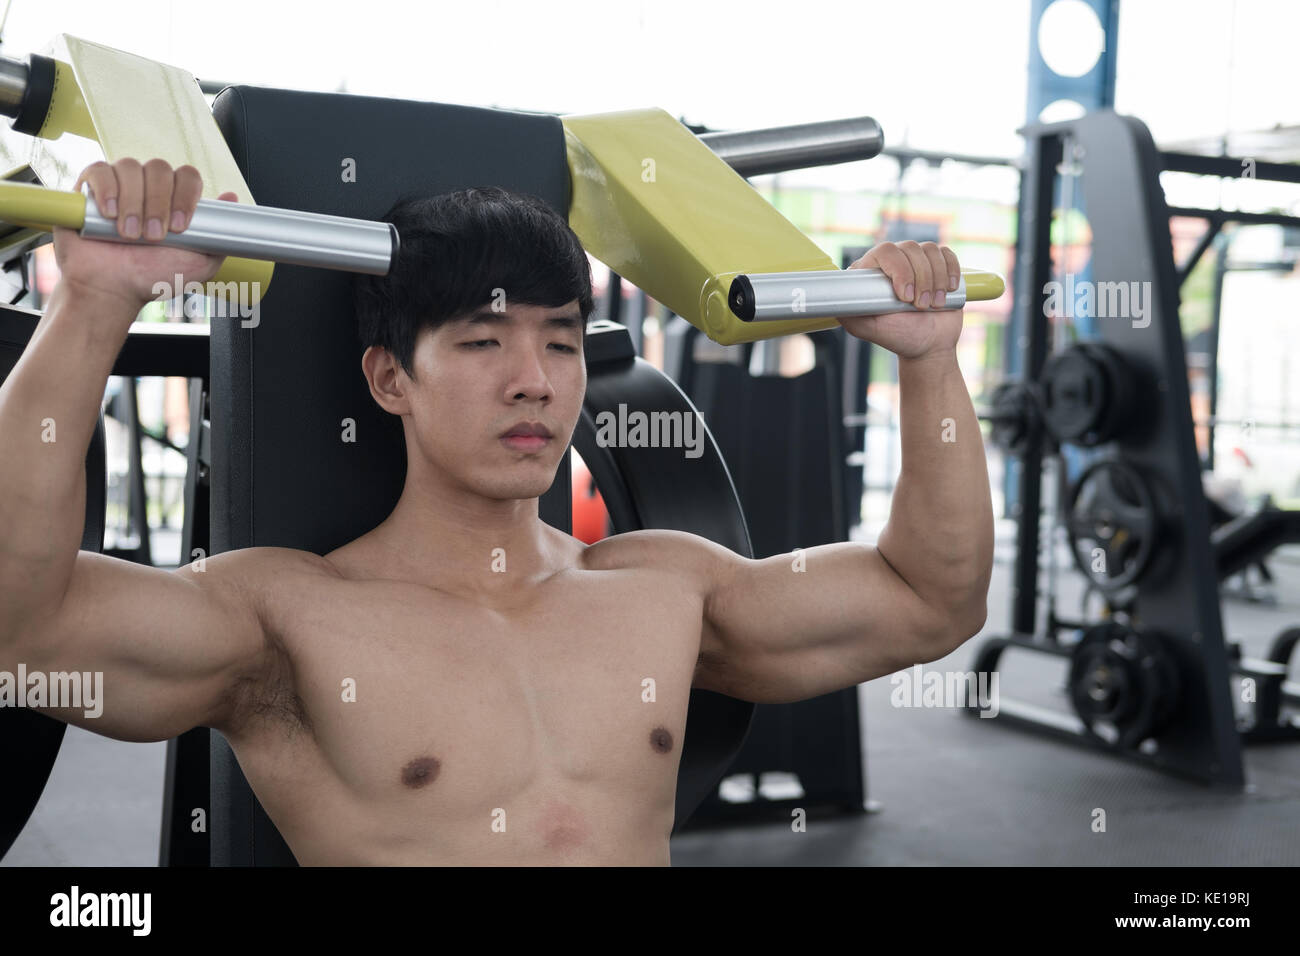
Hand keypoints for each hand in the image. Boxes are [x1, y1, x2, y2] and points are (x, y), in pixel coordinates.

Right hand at [51, 158, 238, 308]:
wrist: (112, 289)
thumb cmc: (152, 277)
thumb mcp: (198, 264)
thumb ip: (219, 236)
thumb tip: (232, 198)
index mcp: (174, 199)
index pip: (187, 176)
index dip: (186, 196)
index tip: (180, 228)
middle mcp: (147, 187)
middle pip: (160, 169)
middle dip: (158, 204)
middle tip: (153, 236)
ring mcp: (118, 184)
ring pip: (131, 167)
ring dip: (133, 203)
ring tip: (129, 234)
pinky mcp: (89, 187)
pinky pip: (99, 170)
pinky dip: (107, 189)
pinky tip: (109, 214)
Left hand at [838, 240, 962, 359]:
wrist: (930, 345)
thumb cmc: (899, 337)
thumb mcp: (871, 330)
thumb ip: (851, 314)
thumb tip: (831, 300)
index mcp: (872, 273)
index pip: (883, 252)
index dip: (899, 270)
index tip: (904, 297)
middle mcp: (893, 263)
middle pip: (909, 248)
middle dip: (921, 278)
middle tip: (921, 306)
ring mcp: (916, 262)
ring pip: (929, 250)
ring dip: (936, 279)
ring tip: (934, 305)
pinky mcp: (938, 264)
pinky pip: (946, 253)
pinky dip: (950, 271)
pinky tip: (949, 290)